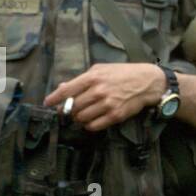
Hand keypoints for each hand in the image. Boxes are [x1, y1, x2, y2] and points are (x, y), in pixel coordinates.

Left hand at [43, 62, 166, 130]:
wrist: (147, 82)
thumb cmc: (123, 74)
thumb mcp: (101, 69)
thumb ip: (82, 79)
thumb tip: (63, 88)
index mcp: (93, 77)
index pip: (67, 90)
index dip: (54, 98)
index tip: (48, 103)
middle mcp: (98, 91)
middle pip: (73, 107)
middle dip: (68, 110)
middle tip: (69, 110)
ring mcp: (107, 104)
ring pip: (82, 118)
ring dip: (79, 118)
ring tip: (82, 114)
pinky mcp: (115, 115)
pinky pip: (94, 126)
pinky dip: (89, 125)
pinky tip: (91, 120)